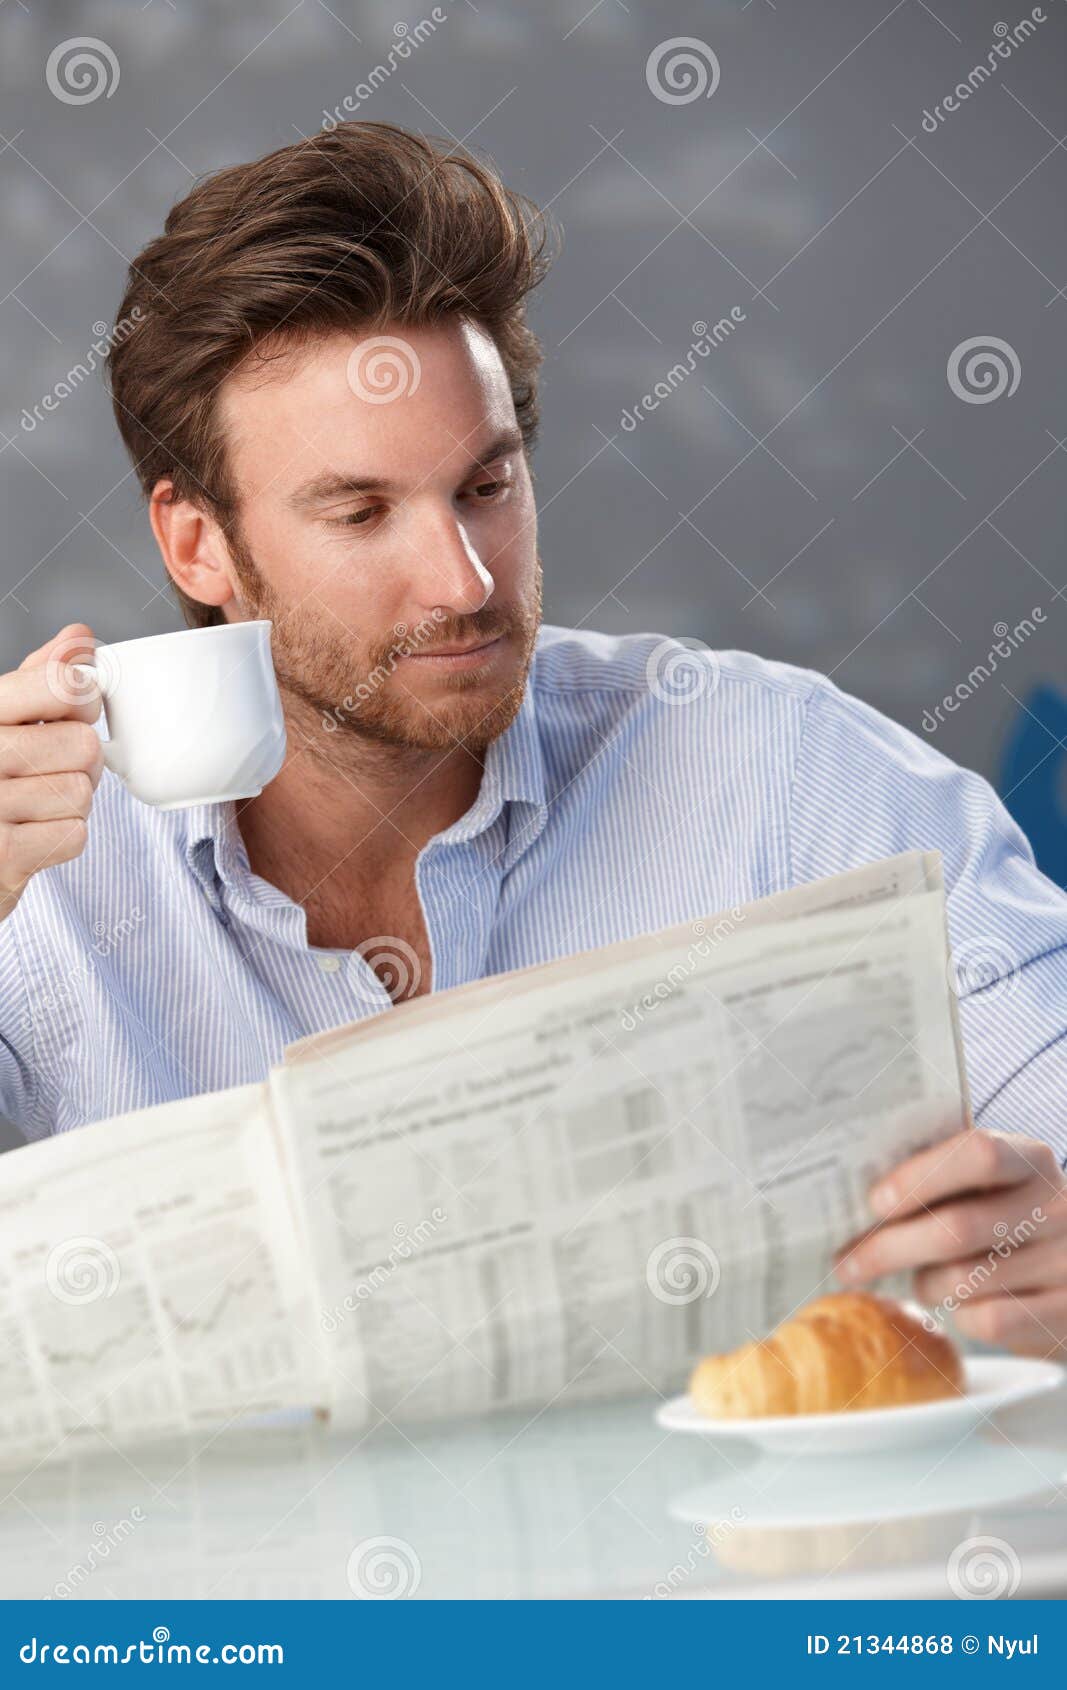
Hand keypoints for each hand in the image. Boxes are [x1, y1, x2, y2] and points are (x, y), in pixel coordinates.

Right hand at [0, 624, 103, 921]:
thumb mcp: (3, 715)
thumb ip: (40, 676)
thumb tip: (78, 637)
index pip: (60, 684)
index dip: (84, 698)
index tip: (74, 710)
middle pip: (82, 745)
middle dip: (83, 758)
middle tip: (58, 765)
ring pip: (80, 792)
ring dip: (73, 800)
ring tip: (41, 799)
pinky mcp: (3, 856)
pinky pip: (73, 835)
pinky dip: (64, 835)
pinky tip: (34, 830)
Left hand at [834, 1128, 1066, 1357]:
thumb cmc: (1008, 1222)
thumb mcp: (989, 1189)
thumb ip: (940, 1179)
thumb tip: (855, 1199)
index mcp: (1030, 1160)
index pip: (977, 1152)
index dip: (919, 1178)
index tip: (874, 1203)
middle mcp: (1057, 1206)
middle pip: (957, 1228)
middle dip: (889, 1248)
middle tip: (848, 1262)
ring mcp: (1066, 1261)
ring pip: (964, 1279)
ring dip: (924, 1284)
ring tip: (920, 1281)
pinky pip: (989, 1321)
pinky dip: (961, 1317)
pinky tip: (962, 1306)